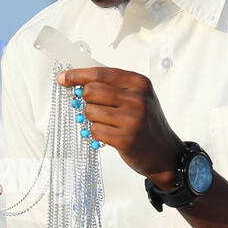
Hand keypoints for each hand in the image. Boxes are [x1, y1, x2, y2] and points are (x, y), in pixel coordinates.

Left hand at [57, 67, 184, 185]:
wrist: (165, 153)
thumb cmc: (147, 123)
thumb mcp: (139, 97)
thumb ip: (113, 86)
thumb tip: (78, 81)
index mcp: (139, 83)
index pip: (100, 73)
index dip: (77, 75)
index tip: (63, 78)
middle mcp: (137, 99)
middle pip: (91, 91)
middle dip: (86, 100)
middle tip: (95, 108)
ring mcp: (132, 119)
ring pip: (90, 112)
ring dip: (92, 119)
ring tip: (108, 124)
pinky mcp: (125, 139)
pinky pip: (94, 130)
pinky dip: (97, 133)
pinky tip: (109, 135)